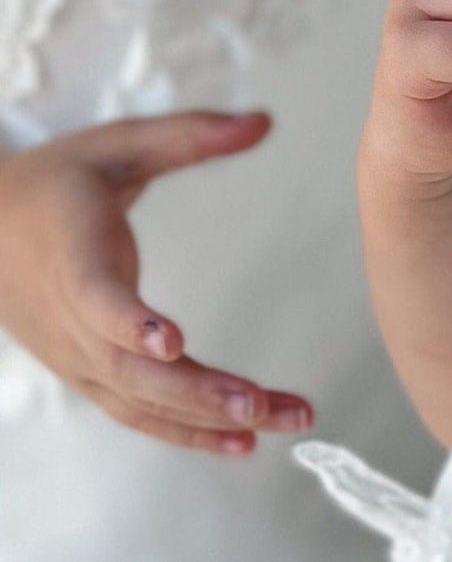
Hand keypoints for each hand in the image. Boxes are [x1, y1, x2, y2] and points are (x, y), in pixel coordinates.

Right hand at [0, 111, 313, 453]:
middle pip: (129, 370)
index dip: (129, 323)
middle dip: (197, 393)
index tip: (172, 341)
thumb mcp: (118, 143)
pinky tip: (243, 440)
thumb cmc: (58, 182)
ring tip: (282, 420)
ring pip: (140, 401)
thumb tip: (263, 121)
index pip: (94, 299)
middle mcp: (69, 320)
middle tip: (260, 406)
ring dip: (208, 420)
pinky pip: (137, 411)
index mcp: (70, 257)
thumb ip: (190, 135)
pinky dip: (186, 430)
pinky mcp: (87, 373)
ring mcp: (76, 356)